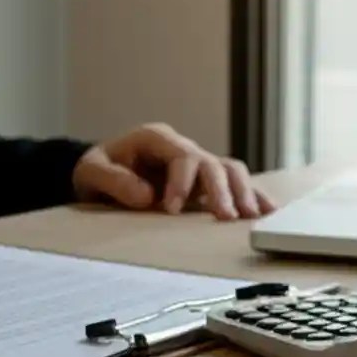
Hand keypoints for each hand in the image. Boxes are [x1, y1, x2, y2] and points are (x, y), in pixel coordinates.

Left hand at [71, 123, 278, 219]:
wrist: (100, 175)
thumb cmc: (96, 170)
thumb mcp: (90, 172)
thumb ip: (113, 180)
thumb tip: (147, 196)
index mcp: (156, 139)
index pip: (181, 155)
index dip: (181, 181)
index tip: (171, 209)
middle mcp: (181, 148)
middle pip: (211, 163)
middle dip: (220, 189)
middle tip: (226, 217)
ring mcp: (196, 165)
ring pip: (229, 170)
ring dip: (242, 192)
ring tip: (251, 217)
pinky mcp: (203, 183)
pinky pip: (233, 184)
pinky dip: (250, 195)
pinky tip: (266, 211)